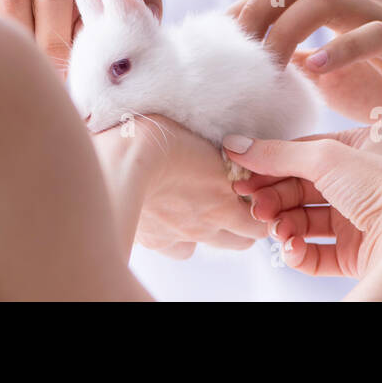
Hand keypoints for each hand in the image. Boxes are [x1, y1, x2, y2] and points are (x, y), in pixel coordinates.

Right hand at [90, 114, 265, 258]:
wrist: (121, 162)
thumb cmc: (159, 138)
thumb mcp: (202, 135)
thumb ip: (222, 150)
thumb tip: (235, 144)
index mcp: (225, 197)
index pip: (259, 220)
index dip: (259, 207)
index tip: (250, 191)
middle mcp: (208, 222)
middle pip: (242, 240)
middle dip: (240, 223)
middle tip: (229, 199)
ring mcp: (181, 235)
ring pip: (207, 246)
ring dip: (209, 232)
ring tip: (196, 207)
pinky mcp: (154, 241)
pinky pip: (175, 248)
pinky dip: (175, 237)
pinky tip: (166, 216)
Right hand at [224, 128, 381, 299]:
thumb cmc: (380, 187)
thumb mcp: (323, 157)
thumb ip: (275, 153)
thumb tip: (233, 145)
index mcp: (364, 147)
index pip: (305, 152)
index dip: (272, 164)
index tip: (243, 175)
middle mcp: (363, 182)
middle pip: (302, 188)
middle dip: (275, 198)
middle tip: (254, 207)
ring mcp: (361, 219)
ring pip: (306, 221)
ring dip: (284, 225)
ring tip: (276, 230)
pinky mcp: (358, 253)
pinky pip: (317, 251)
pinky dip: (299, 251)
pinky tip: (291, 249)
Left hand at [227, 0, 381, 207]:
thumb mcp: (331, 76)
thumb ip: (295, 58)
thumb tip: (250, 57)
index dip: (250, 3)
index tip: (221, 38)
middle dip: (262, 7)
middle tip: (236, 47)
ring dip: (289, 28)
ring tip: (267, 64)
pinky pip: (371, 33)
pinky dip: (337, 48)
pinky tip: (311, 70)